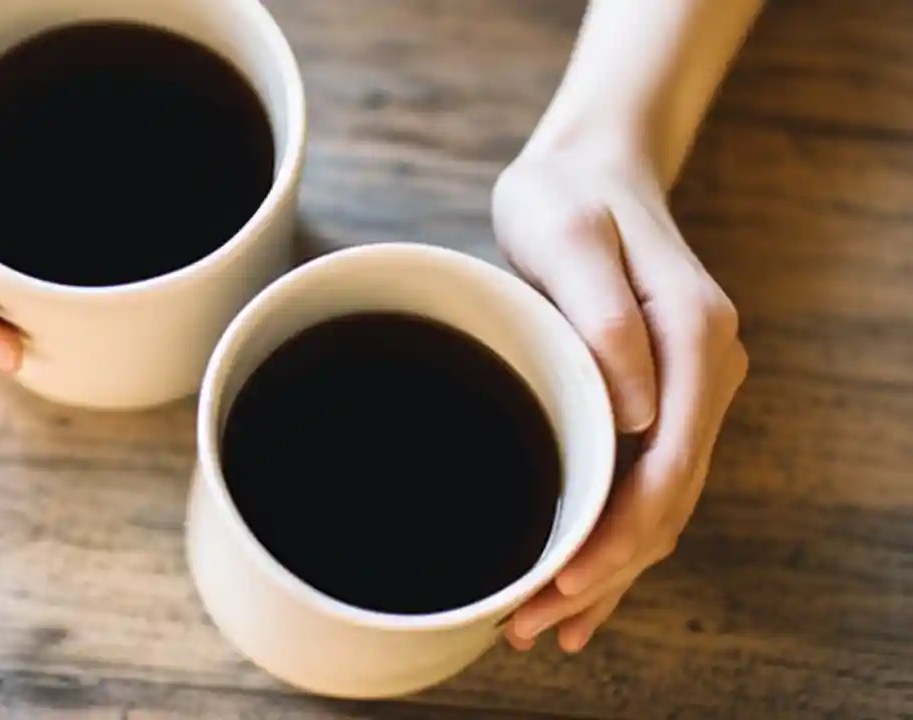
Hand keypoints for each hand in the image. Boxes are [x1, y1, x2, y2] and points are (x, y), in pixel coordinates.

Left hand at [491, 147, 747, 652]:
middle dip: (605, 572)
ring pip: (660, 505)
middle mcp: (707, 371)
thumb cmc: (566, 197)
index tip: (558, 583)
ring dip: (609, 571)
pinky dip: (619, 541)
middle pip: (667, 500)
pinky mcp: (663, 398)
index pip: (668, 464)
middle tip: (529, 626)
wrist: (593, 171)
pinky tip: (585, 588)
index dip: (617, 535)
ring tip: (544, 626)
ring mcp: (691, 389)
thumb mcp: (568, 235)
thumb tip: (636, 412)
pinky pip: (649, 484)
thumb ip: (602, 316)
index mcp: (694, 336)